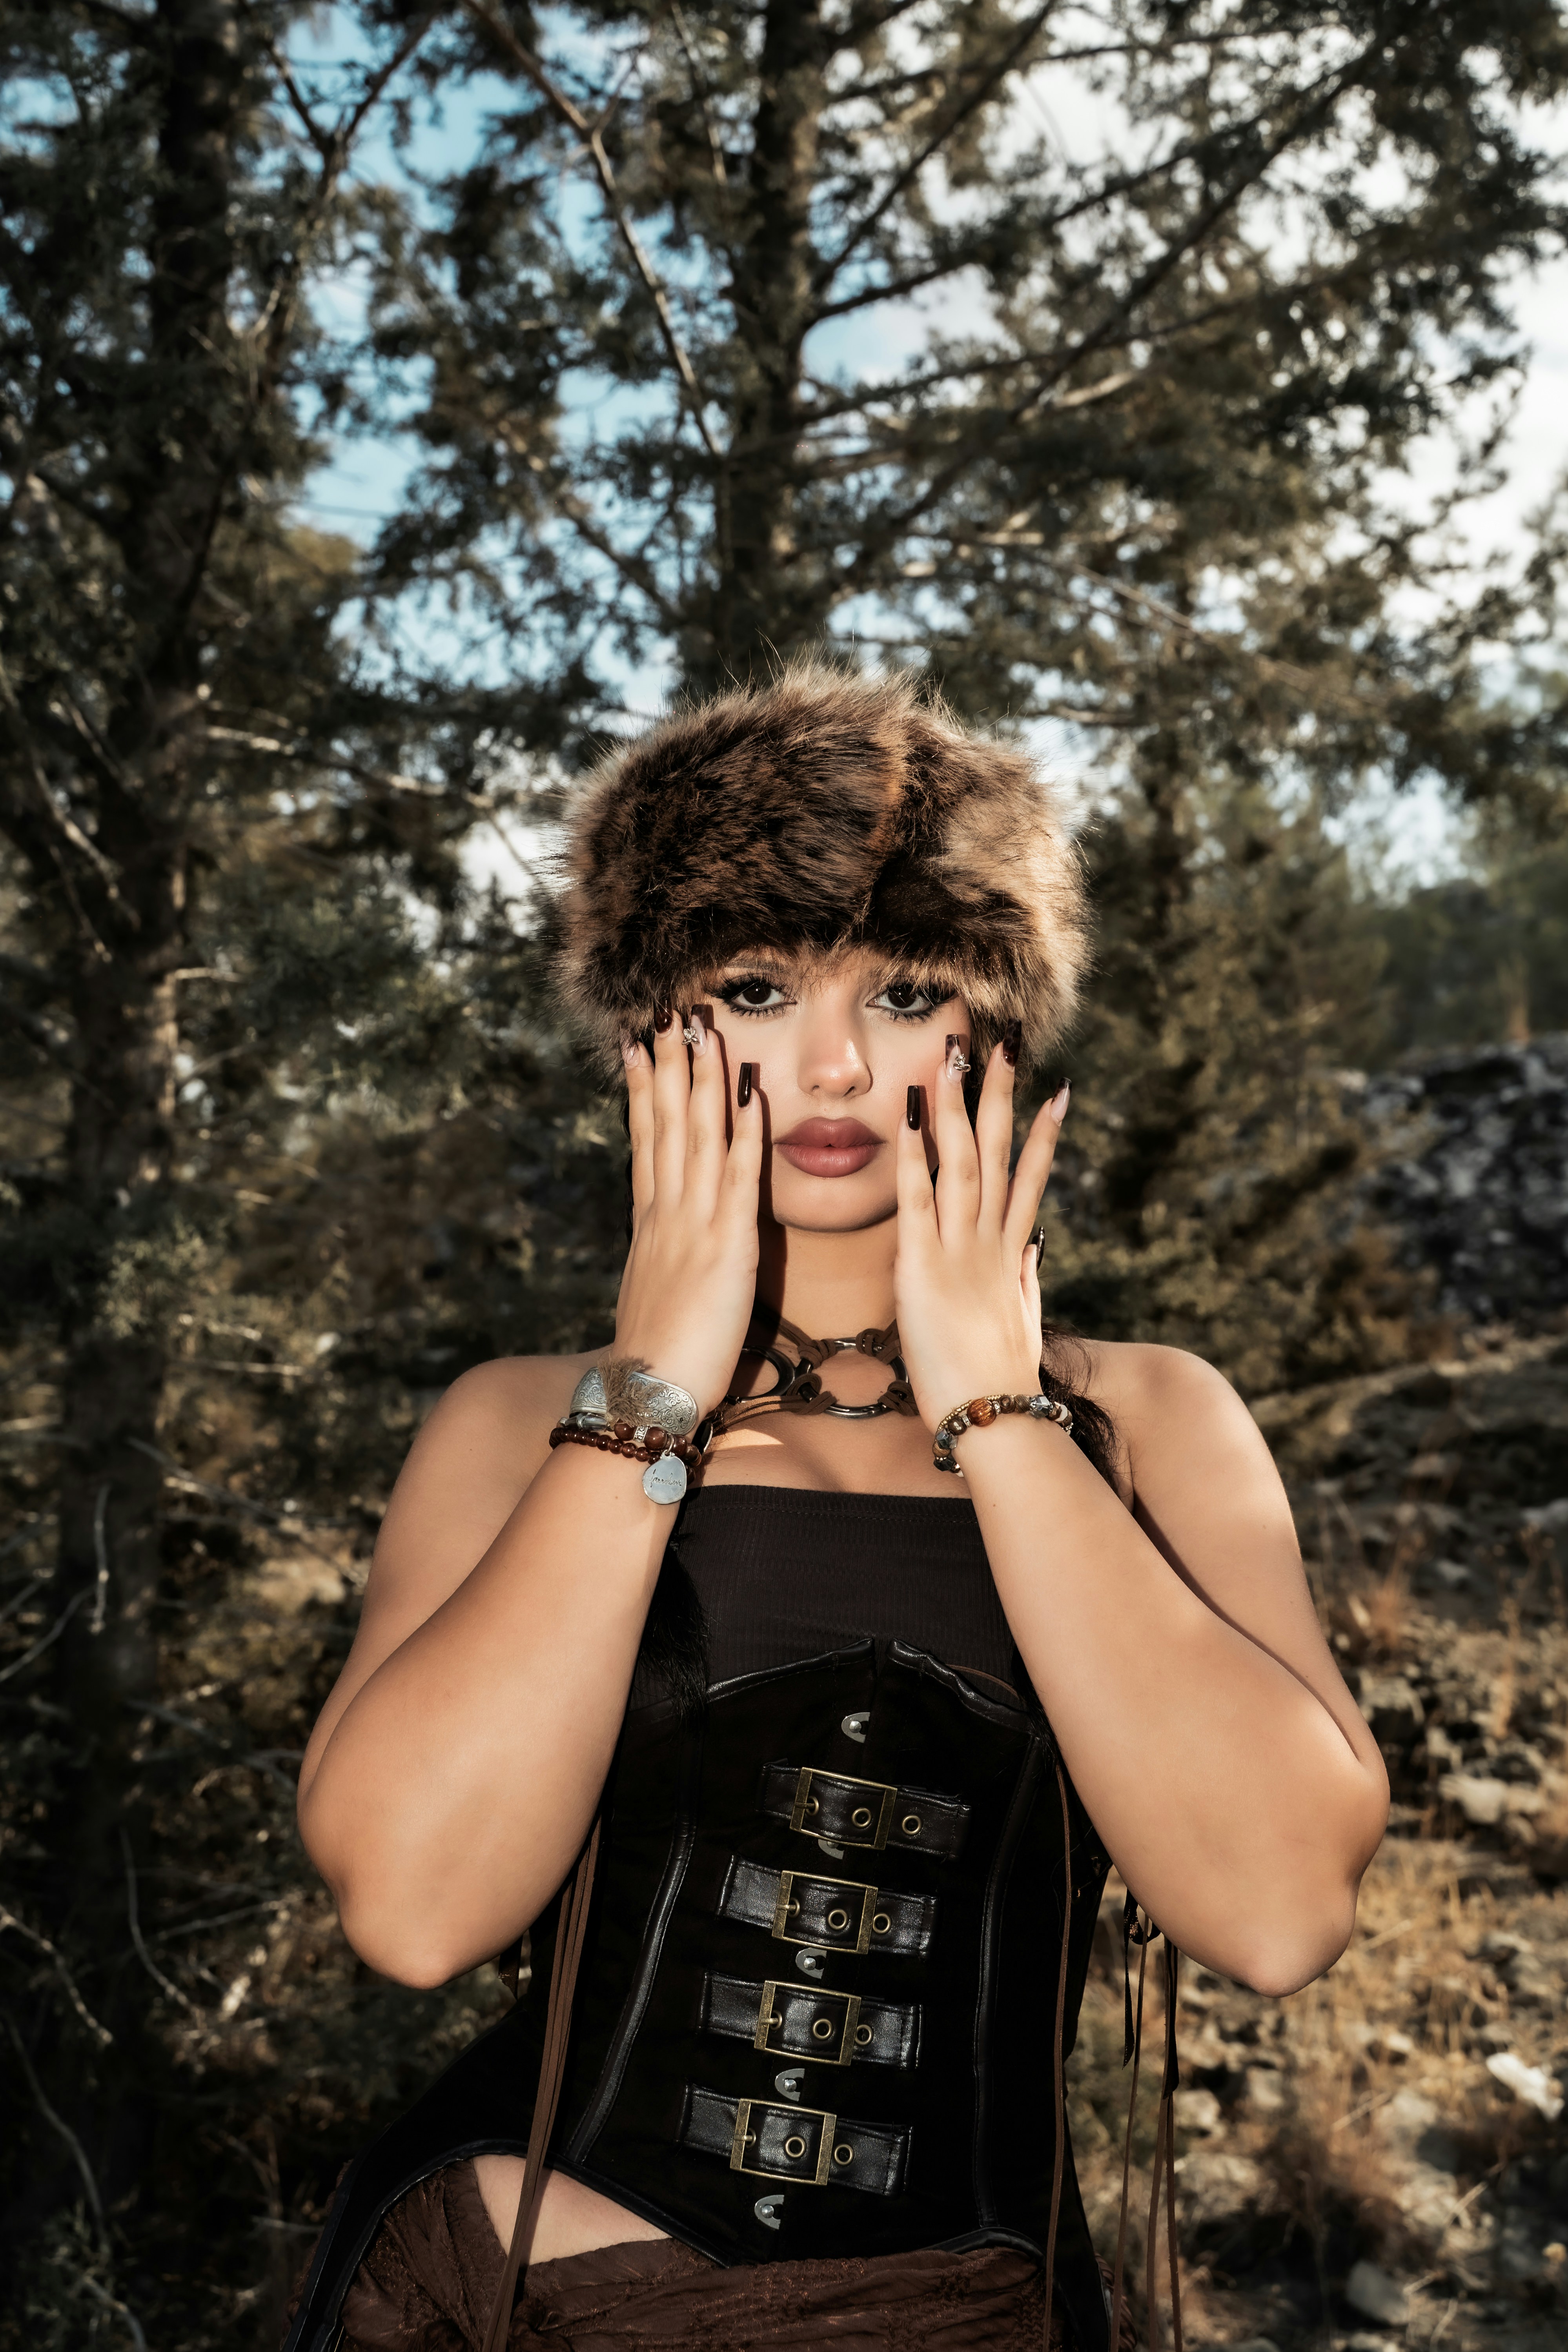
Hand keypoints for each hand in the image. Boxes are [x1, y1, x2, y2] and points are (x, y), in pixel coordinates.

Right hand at [613, 1010, 763, 1415]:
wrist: (647, 1390)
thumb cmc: (658, 1354)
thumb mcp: (656, 1290)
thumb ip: (664, 1255)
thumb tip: (662, 1239)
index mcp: (653, 1222)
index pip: (649, 1140)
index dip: (646, 1090)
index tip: (641, 1046)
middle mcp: (668, 1211)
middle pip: (668, 1124)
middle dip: (669, 1066)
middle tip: (668, 1013)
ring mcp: (694, 1223)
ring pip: (698, 1135)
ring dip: (702, 1079)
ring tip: (699, 1029)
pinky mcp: (726, 1244)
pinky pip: (738, 1176)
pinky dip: (744, 1132)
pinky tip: (751, 1093)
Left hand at [893, 1035, 1069, 1427]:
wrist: (994, 1416)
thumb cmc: (1002, 1377)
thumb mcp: (1023, 1319)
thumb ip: (1026, 1277)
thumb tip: (1033, 1244)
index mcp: (1009, 1253)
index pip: (1030, 1179)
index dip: (1044, 1133)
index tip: (1058, 1090)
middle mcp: (989, 1242)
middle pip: (999, 1155)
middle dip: (1000, 1098)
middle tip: (1001, 1047)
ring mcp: (959, 1251)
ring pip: (963, 1164)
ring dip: (958, 1108)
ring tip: (955, 1059)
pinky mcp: (923, 1267)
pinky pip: (917, 1201)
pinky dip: (913, 1157)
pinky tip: (908, 1118)